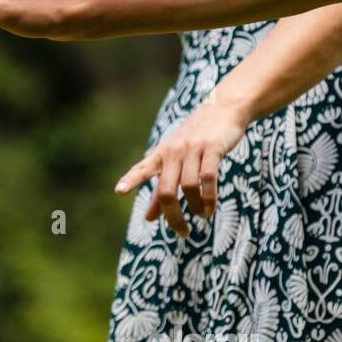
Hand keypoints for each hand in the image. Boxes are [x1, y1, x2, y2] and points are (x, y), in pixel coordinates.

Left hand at [114, 92, 250, 237]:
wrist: (223, 108)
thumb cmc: (196, 139)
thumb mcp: (176, 160)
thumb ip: (160, 190)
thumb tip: (148, 218)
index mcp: (161, 154)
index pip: (142, 168)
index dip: (130, 179)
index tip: (118, 191)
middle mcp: (173, 152)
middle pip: (166, 190)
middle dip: (173, 216)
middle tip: (182, 232)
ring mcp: (192, 149)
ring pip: (188, 187)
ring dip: (196, 207)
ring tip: (202, 215)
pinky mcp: (212, 148)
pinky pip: (208, 178)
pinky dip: (209, 198)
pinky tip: (210, 208)